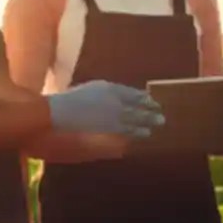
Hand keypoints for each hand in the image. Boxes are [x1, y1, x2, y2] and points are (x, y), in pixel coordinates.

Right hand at [46, 80, 164, 137]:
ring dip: (145, 124)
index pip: (131, 93)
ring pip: (135, 120)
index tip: (151, 100)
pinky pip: (126, 130)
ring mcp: (113, 114)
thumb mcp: (90, 89)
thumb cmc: (70, 98)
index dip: (142, 97)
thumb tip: (117, 94)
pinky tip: (141, 135)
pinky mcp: (110, 127)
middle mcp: (115, 100)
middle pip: (137, 106)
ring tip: (153, 129)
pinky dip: (134, 133)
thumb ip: (105, 91)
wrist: (61, 111)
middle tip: (161, 116)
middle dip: (150, 111)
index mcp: (109, 87)